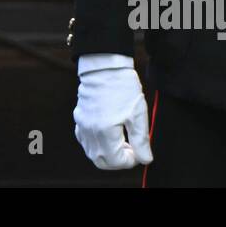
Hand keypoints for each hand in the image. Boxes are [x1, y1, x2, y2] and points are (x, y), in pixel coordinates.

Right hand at [74, 55, 152, 169]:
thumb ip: (141, 141)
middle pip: (102, 161)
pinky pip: (85, 140)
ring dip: (107, 154)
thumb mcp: (138, 114)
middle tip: (132, 149)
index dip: (131, 160)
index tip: (140, 150)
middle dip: (118, 161)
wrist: (105, 65)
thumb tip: (146, 159)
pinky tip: (107, 135)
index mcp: (105, 132)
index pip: (117, 161)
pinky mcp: (79, 118)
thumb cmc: (123, 87)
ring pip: (92, 153)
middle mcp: (90, 131)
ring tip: (121, 141)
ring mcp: (82, 125)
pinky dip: (96, 144)